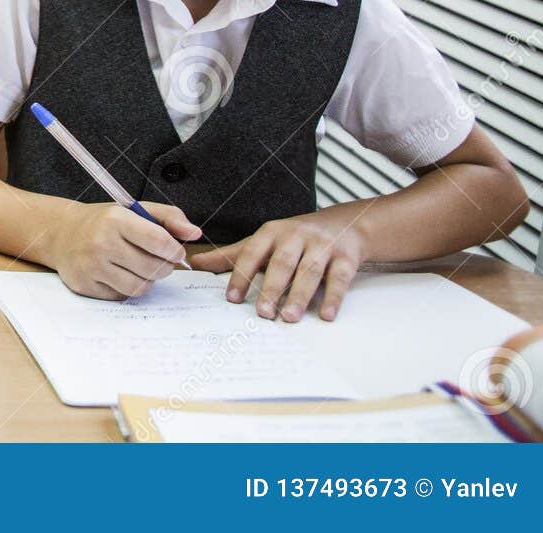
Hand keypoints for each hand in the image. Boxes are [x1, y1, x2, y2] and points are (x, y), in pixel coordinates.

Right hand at [51, 201, 201, 299]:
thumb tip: (195, 233)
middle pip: (153, 268)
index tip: (175, 252)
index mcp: (115, 219)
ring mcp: (91, 266)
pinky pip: (122, 296)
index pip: (159, 241)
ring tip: (139, 267)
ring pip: (140, 287)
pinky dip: (127, 288)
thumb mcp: (134, 210)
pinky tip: (119, 274)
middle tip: (156, 260)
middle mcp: (101, 242)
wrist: (61, 233)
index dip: (175, 250)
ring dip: (147, 280)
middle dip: (163, 267)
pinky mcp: (85, 285)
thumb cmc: (103, 222)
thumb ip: (169, 218)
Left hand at [189, 213, 365, 321]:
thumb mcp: (264, 241)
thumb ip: (233, 255)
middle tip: (262, 313)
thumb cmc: (296, 237)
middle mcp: (296, 236)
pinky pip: (340, 277)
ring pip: (310, 270)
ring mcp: (323, 245)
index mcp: (272, 232)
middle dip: (271, 288)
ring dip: (300, 295)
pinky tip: (325, 315)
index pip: (252, 252)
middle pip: (282, 263)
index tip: (232, 298)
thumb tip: (195, 263)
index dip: (241, 274)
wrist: (345, 224)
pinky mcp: (346, 256)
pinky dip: (333, 297)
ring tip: (289, 317)